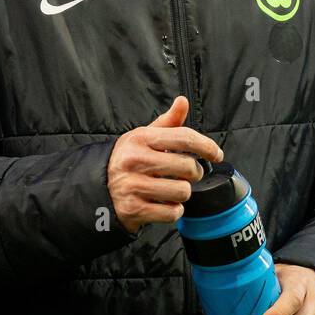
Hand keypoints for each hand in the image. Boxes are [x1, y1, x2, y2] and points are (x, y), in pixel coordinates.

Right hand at [107, 96, 222, 234]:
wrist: (97, 187)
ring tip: (172, 188)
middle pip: (188, 167)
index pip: (184, 138)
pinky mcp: (134, 209)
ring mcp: (133, 186)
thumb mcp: (144, 137)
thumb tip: (182, 101)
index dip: (207, 146)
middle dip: (194, 173)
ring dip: (183, 193)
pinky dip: (173, 211)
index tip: (217, 154)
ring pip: (182, 191)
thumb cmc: (128, 159)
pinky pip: (172, 212)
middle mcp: (135, 160)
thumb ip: (168, 122)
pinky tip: (164, 203)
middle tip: (187, 174)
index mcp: (141, 138)